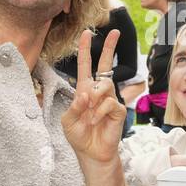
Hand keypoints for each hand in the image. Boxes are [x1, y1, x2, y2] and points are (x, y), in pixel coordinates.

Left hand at [62, 29, 125, 164]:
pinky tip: (95, 121)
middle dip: (109, 47)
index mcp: (84, 90)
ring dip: (94, 98)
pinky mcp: (118, 110)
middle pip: (105, 65)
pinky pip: (109, 103)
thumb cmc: (79, 136)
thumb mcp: (68, 121)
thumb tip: (86, 94)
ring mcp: (109, 100)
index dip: (85, 49)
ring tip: (89, 114)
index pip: (85, 66)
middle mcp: (98, 92)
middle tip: (115, 32)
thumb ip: (74, 106)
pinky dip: (99, 112)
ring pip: (105, 85)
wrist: (92, 153)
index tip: (87, 33)